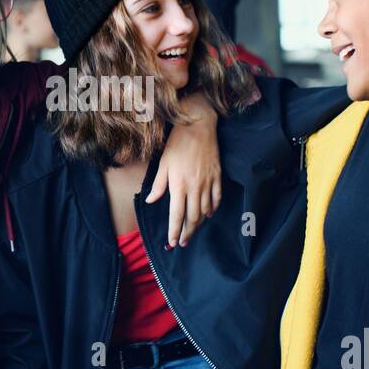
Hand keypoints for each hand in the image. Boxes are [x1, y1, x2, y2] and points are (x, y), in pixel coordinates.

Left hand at [147, 94, 221, 246]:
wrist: (198, 126)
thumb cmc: (177, 143)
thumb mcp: (163, 164)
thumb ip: (158, 185)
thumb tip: (151, 201)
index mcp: (179, 184)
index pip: (176, 214)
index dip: (175, 230)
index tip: (172, 241)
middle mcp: (194, 186)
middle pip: (192, 217)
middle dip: (187, 233)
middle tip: (183, 242)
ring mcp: (208, 182)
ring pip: (205, 211)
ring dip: (198, 224)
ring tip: (193, 231)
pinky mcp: (217, 176)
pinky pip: (217, 198)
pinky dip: (213, 209)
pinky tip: (208, 214)